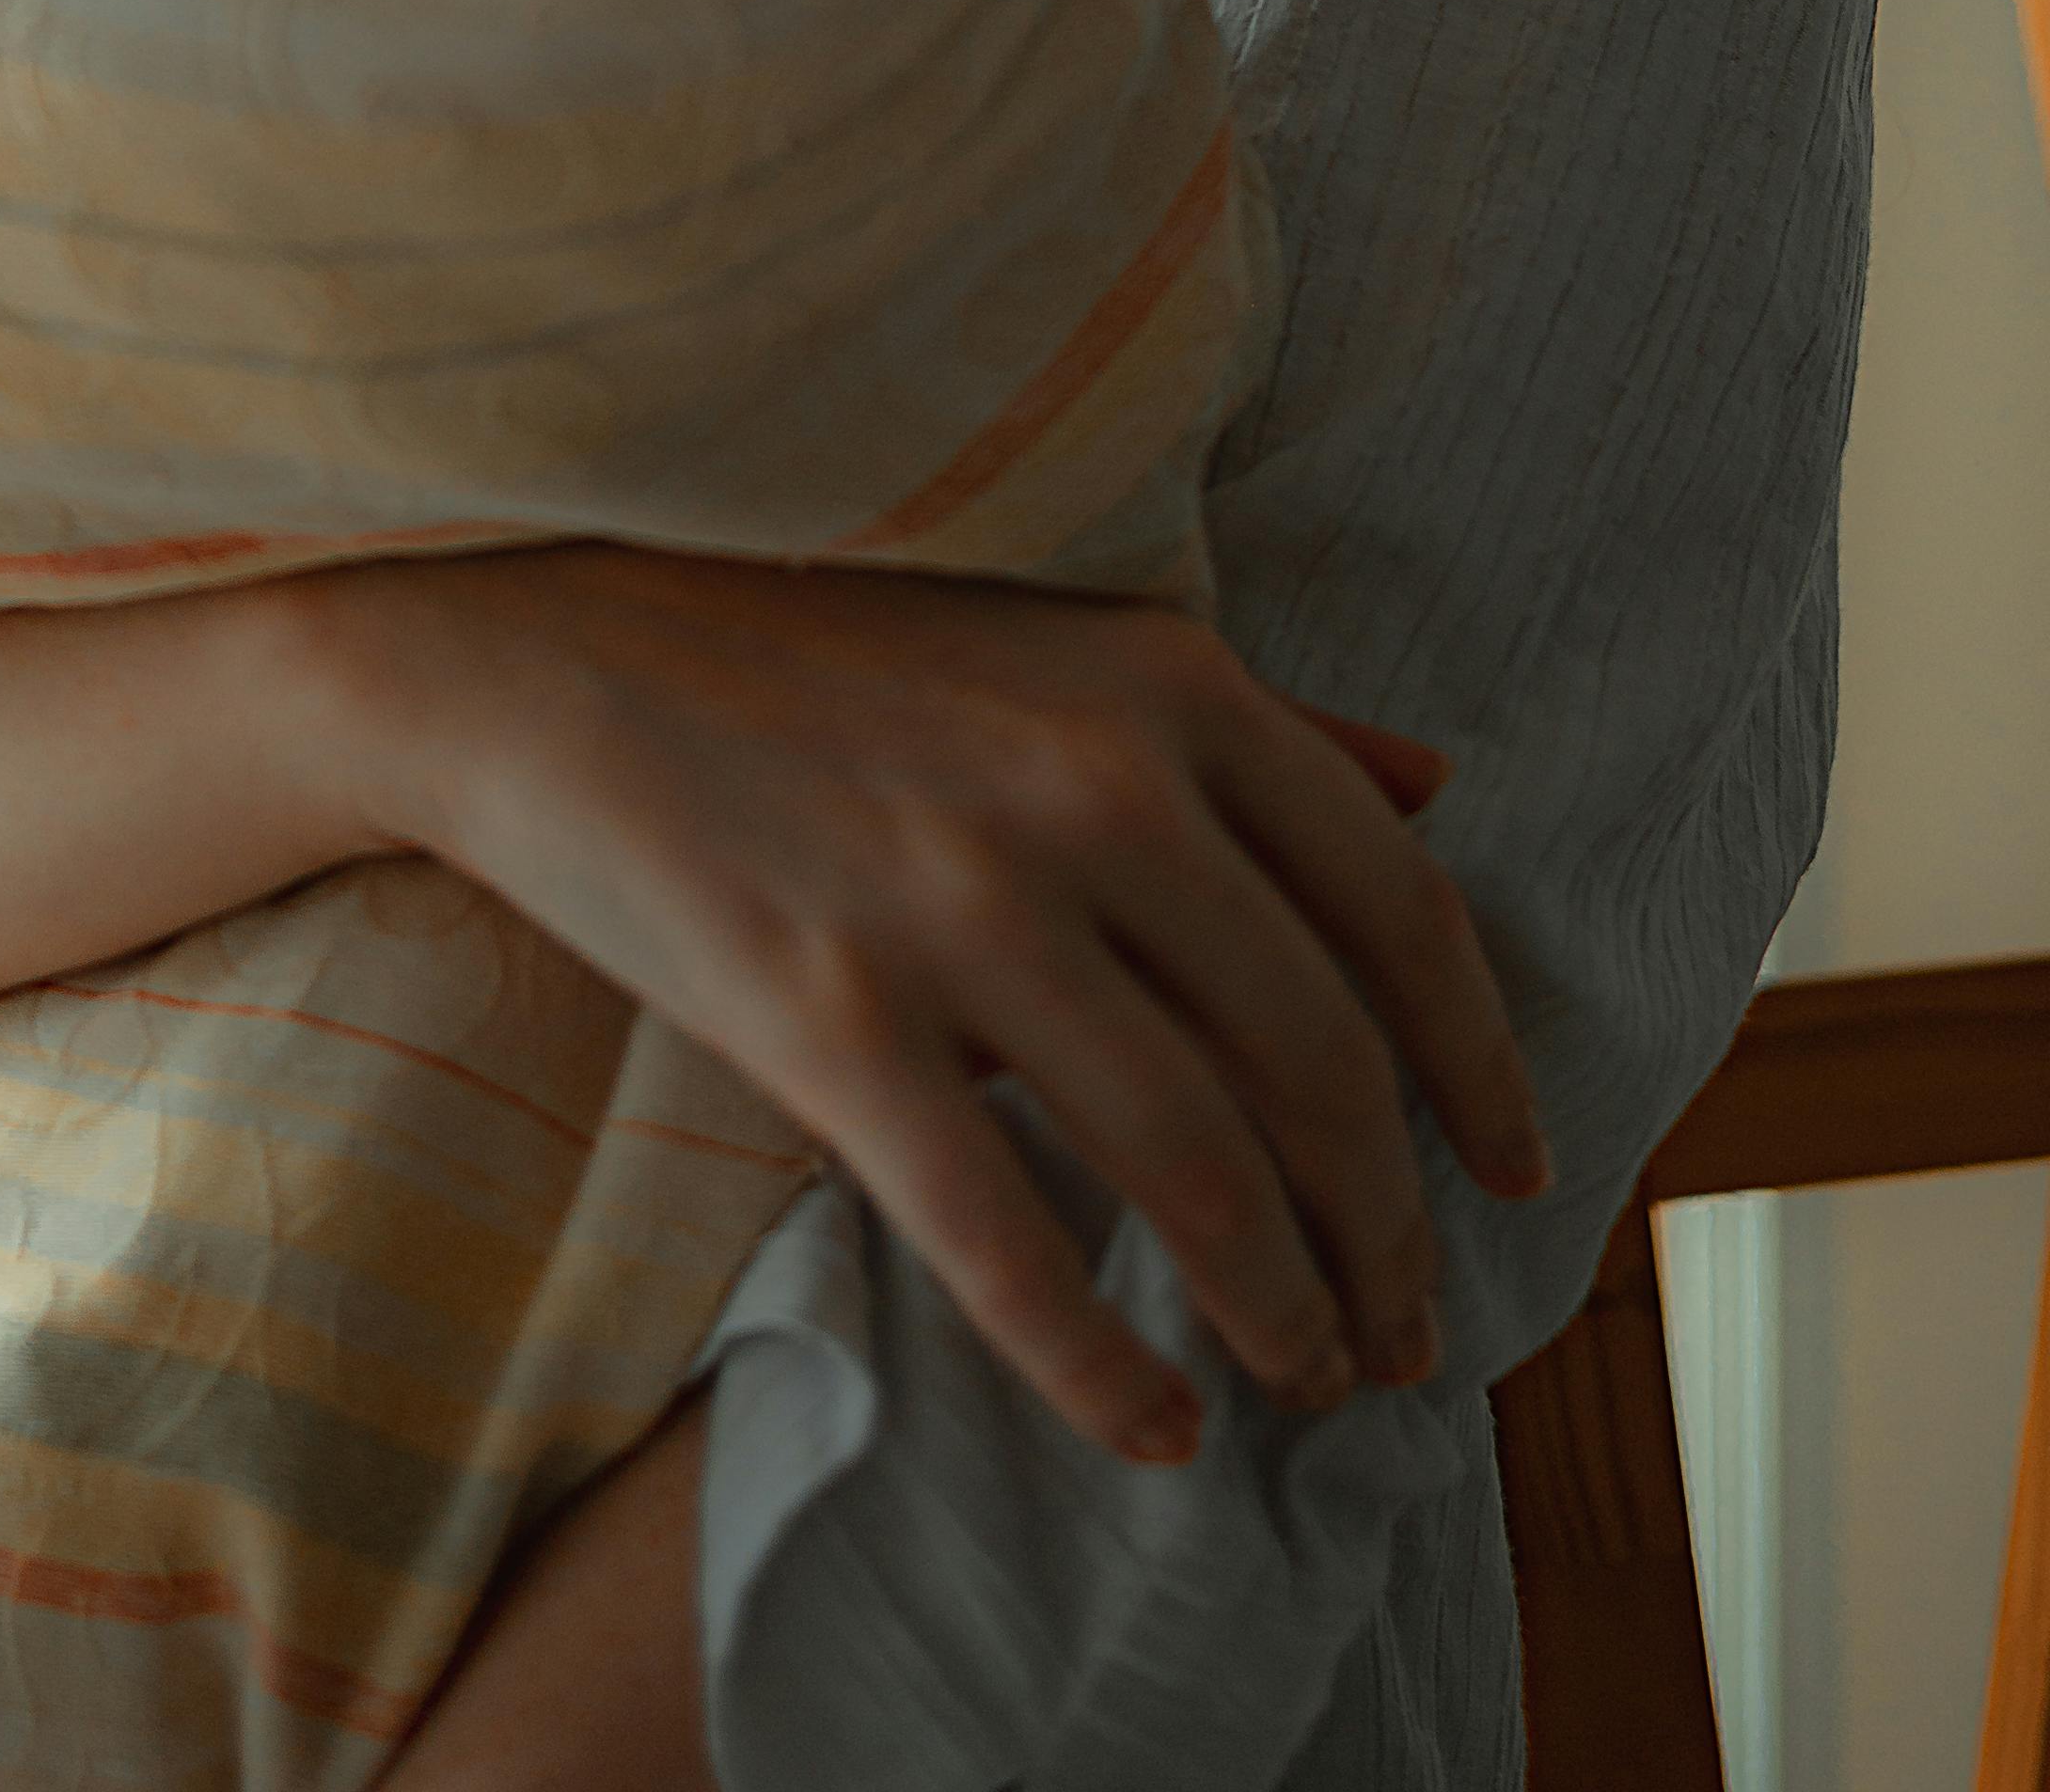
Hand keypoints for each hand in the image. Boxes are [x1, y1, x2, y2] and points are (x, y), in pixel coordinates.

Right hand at [298, 550, 1548, 1469]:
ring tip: (1308, 1382)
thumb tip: (1442, 792)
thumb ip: (1257, 721)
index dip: (1481, 1071)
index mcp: (1167, 686)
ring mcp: (959, 902)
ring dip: (1281, 1310)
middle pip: (1319, 1067)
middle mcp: (1093, 787)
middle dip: (1391, 1233)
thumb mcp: (1062, 639)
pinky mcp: (829, 1015)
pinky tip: (1153, 1423)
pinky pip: (1004, 1241)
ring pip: (1193, 1168)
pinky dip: (1103, 1365)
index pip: (1398, 914)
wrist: (543, 648)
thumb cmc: (816, 649)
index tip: (1520, 1177)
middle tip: (1411, 1332)